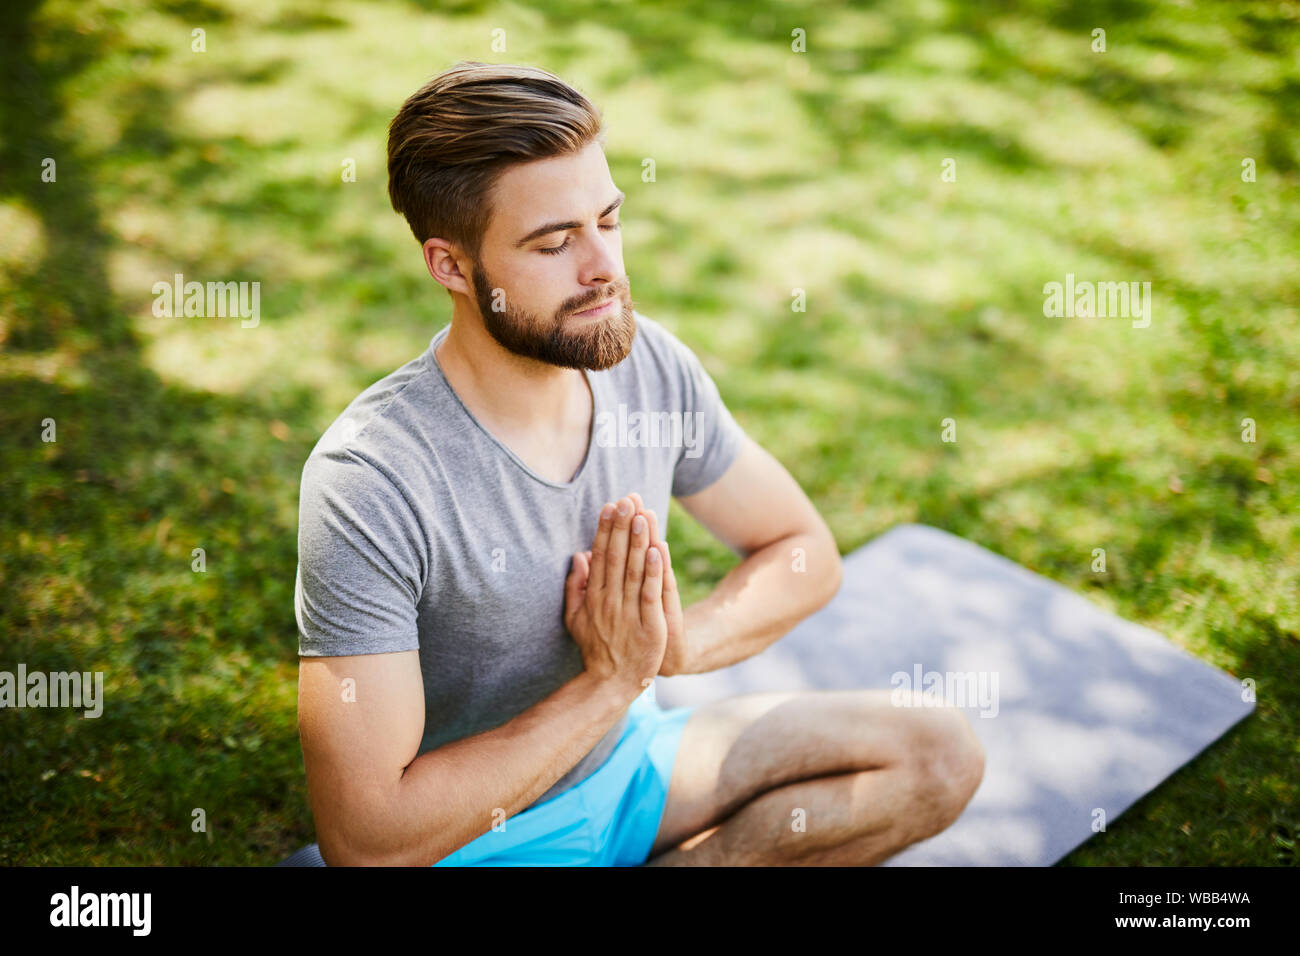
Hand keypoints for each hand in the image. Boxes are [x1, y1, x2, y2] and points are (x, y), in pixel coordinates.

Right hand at [564, 495, 668, 696]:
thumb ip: (575, 586)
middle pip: (616, 558)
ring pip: (634, 571)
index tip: (610, 506)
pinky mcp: (649, 626)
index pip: (600, 556)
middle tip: (626, 500)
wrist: (612, 682)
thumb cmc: (596, 647)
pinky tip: (657, 550)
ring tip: (641, 516)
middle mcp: (609, 601)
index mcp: (593, 596)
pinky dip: (654, 573)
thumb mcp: (575, 617)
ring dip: (638, 542)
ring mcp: (629, 613)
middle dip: (621, 528)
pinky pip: (650, 595)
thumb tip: (578, 556)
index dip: (605, 530)